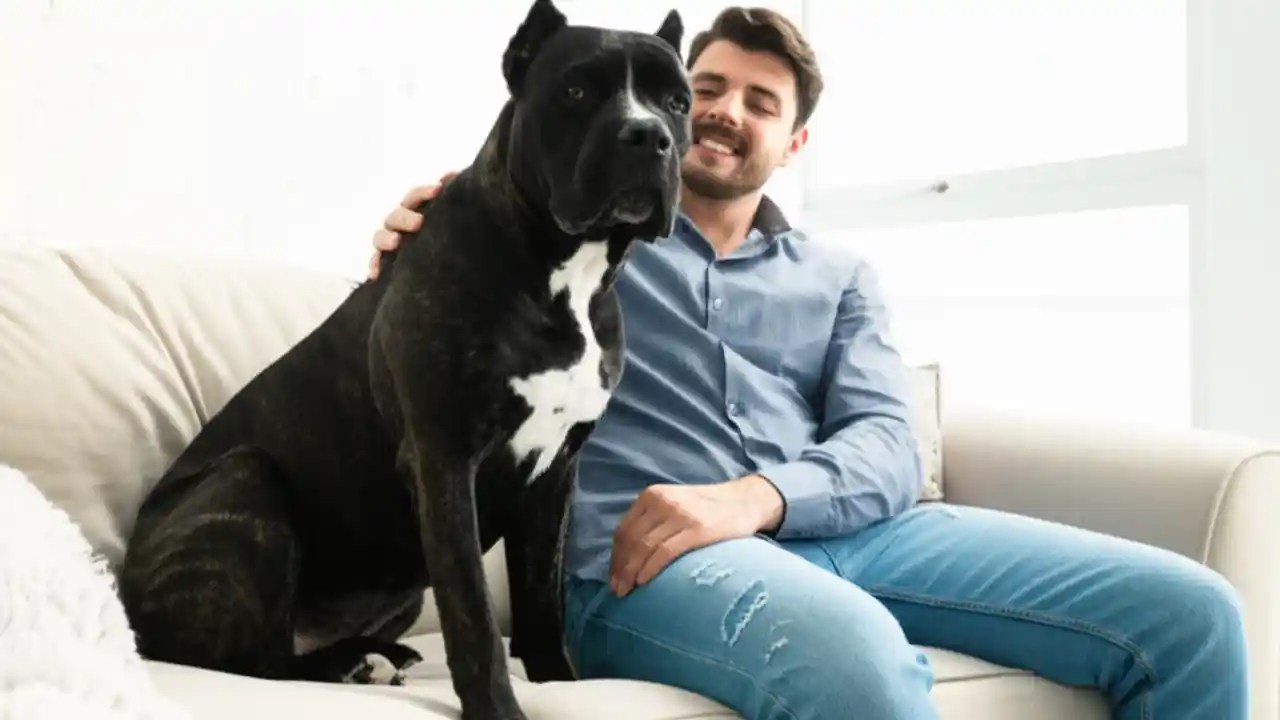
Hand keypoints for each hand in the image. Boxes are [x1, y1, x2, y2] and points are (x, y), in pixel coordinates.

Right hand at [367, 170, 459, 279]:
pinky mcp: (387, 265)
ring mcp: (392, 245)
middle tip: (419, 223)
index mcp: (418, 211)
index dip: (424, 192)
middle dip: (406, 217)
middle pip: (396, 216)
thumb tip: (453, 175)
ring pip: (381, 237)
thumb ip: (455, 198)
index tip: (438, 190)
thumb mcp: (460, 220)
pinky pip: (376, 263)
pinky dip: (375, 266)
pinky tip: (377, 273)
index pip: (415, 197)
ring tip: (396, 242)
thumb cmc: (454, 240)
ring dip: (386, 238)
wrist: (454, 273)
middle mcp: (401, 226)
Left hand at [609, 475, 783, 596]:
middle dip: (620, 567)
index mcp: (653, 495)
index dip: (615, 556)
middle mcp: (663, 501)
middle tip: (617, 589)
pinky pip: (665, 551)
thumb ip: (653, 520)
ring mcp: (681, 514)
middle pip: (631, 539)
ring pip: (644, 546)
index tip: (613, 576)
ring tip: (627, 591)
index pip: (624, 529)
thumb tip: (628, 554)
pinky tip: (644, 581)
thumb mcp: (674, 503)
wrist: (744, 501)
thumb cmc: (706, 509)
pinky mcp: (698, 529)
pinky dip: (650, 568)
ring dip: (631, 572)